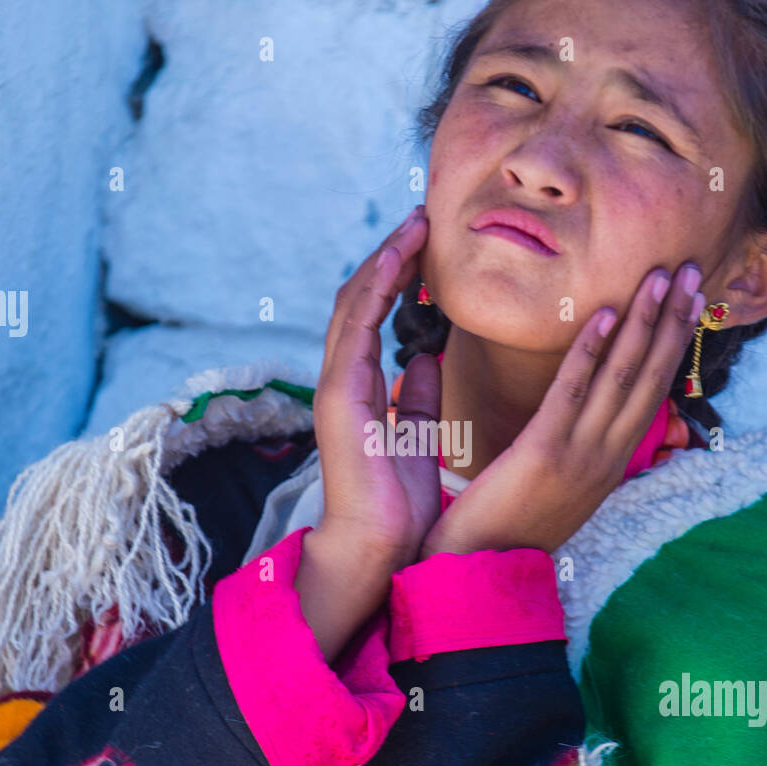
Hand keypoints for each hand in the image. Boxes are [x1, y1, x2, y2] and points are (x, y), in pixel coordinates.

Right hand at [311, 204, 441, 574]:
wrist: (381, 547)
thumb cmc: (400, 502)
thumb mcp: (420, 435)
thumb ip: (419, 396)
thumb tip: (428, 357)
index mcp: (362, 388)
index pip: (376, 316)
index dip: (399, 277)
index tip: (429, 245)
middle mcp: (344, 379)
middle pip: (361, 299)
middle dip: (392, 256)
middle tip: (422, 218)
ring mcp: (337, 383)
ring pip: (355, 303)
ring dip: (386, 260)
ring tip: (415, 226)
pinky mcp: (339, 393)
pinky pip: (357, 326)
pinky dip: (378, 287)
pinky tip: (401, 258)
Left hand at [418, 263, 704, 559]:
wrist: (478, 571)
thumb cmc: (505, 525)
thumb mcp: (553, 482)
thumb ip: (569, 441)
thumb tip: (573, 405)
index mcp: (609, 461)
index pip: (651, 391)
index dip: (671, 342)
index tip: (686, 300)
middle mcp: (607, 456)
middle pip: (650, 377)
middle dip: (672, 320)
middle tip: (689, 269)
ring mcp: (581, 456)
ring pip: (622, 378)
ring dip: (644, 322)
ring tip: (661, 276)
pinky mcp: (544, 454)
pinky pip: (571, 393)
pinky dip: (590, 352)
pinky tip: (604, 315)